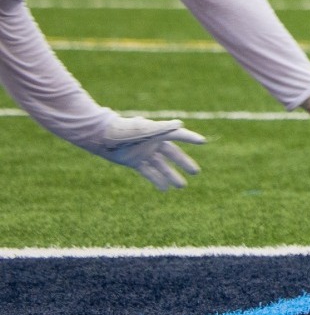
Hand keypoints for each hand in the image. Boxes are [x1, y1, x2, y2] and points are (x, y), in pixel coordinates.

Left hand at [74, 116, 206, 189]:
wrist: (102, 137)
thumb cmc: (124, 130)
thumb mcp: (145, 129)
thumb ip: (162, 128)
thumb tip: (181, 124)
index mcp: (158, 133)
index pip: (178, 135)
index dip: (190, 138)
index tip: (203, 142)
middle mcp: (153, 143)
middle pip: (173, 154)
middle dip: (184, 163)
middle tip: (196, 172)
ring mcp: (144, 153)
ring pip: (162, 166)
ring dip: (171, 176)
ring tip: (182, 186)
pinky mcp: (134, 161)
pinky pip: (148, 172)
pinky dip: (156, 180)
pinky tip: (164, 189)